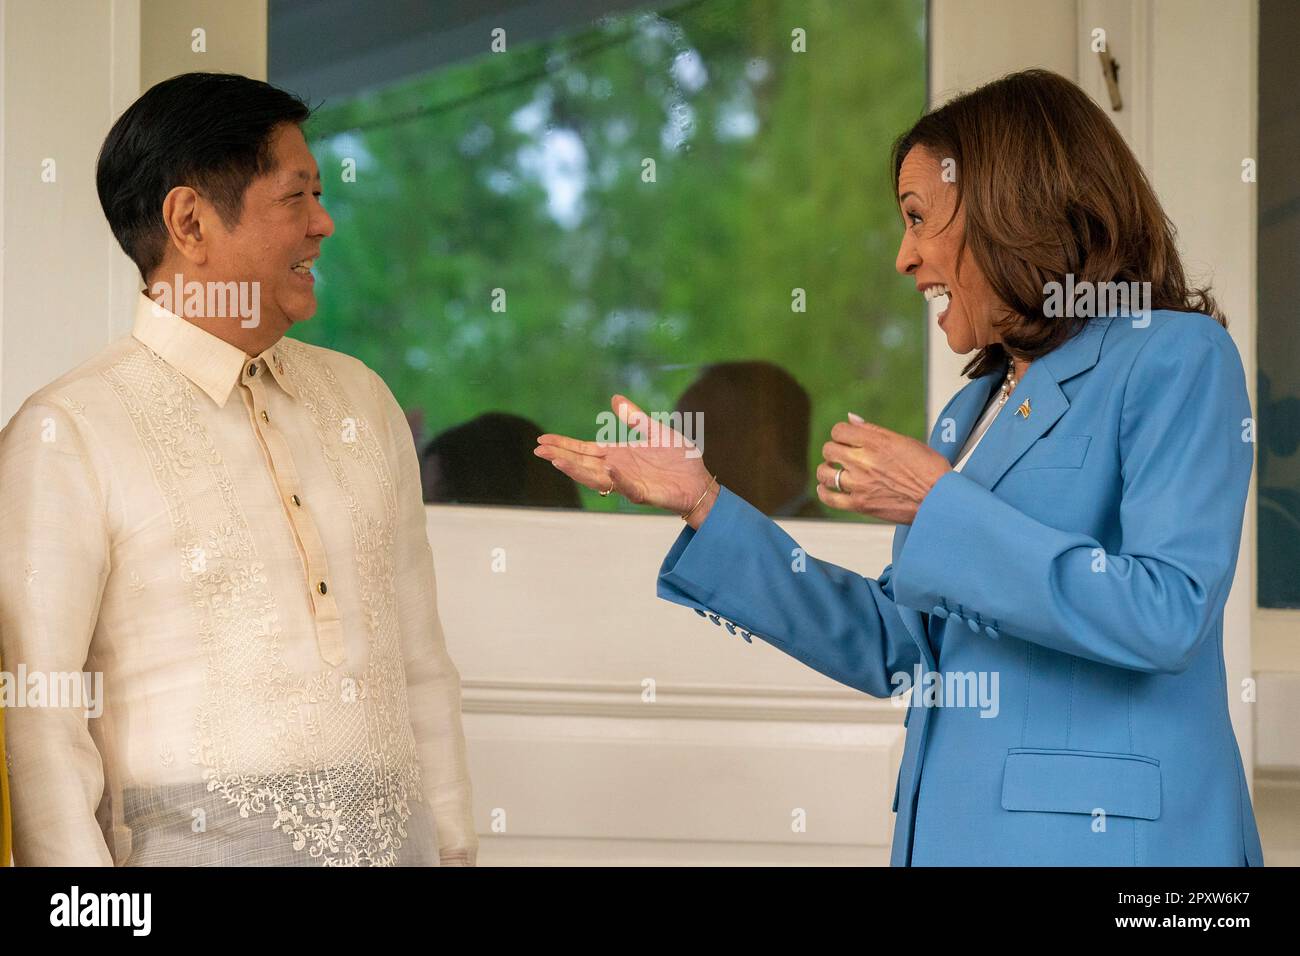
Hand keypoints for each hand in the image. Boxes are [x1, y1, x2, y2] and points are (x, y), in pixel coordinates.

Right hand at [534, 394, 712, 516]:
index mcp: (618, 454)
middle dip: (561, 456)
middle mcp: (618, 469)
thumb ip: (635, 418)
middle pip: (583, 463)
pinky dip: (617, 479)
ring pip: (597, 478)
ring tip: (557, 461)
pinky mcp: (644, 494)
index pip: (585, 449)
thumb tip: (615, 399)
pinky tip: (607, 468)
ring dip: (577, 470)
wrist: (699, 482)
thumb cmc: (679, 459)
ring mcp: (629, 482)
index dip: (564, 445)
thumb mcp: (655, 431)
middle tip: (538, 450)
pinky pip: (628, 487)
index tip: (543, 440)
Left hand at [816, 417, 951, 523]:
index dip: (841, 434)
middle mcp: (864, 460)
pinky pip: (829, 498)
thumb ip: (874, 430)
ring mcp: (860, 483)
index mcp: (876, 442)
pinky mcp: (860, 504)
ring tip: (833, 471)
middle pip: (829, 450)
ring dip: (826, 470)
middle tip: (842, 456)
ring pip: (824, 472)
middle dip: (834, 450)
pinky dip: (823, 492)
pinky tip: (825, 488)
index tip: (847, 440)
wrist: (939, 499)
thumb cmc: (928, 469)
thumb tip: (851, 418)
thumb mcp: (905, 441)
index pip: (839, 430)